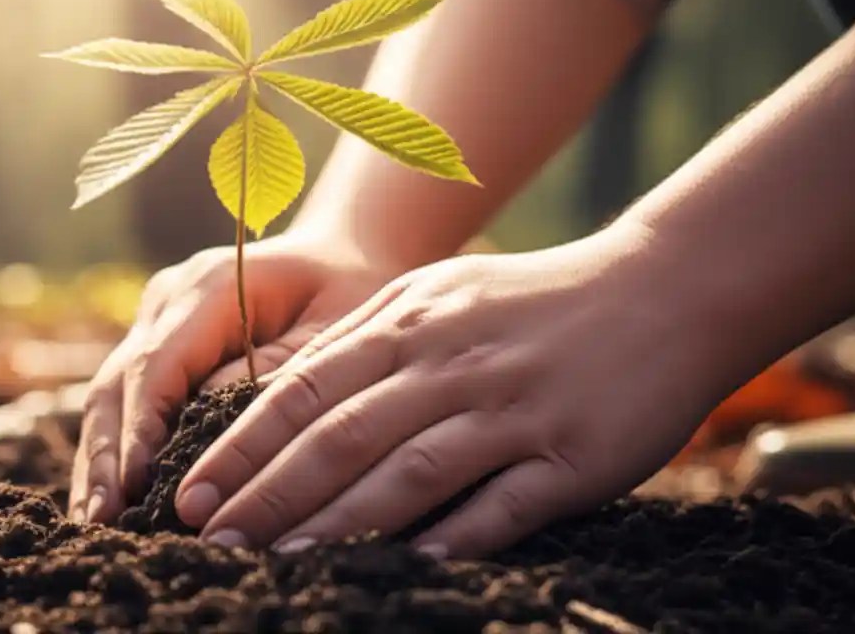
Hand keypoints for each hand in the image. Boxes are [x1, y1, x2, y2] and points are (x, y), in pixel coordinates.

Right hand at [68, 231, 402, 522]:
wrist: (338, 255)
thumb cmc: (345, 291)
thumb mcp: (331, 331)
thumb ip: (276, 375)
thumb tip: (213, 434)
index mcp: (210, 287)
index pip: (157, 364)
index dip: (142, 429)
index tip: (136, 487)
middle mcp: (168, 300)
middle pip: (117, 383)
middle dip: (107, 457)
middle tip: (101, 521)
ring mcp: (154, 321)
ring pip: (110, 396)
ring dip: (101, 462)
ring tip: (96, 523)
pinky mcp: (155, 346)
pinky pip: (125, 402)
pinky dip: (117, 452)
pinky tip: (112, 503)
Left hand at [175, 225, 736, 557]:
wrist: (663, 289)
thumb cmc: (532, 299)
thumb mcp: (438, 294)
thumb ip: (363, 339)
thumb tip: (279, 394)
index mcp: (410, 322)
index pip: (304, 390)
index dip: (242, 447)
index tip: (192, 495)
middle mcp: (452, 362)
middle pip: (342, 435)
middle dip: (268, 493)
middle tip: (214, 541)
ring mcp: (514, 407)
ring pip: (411, 471)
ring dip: (341, 520)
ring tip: (282, 561)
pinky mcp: (574, 453)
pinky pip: (506, 503)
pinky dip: (459, 534)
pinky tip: (414, 565)